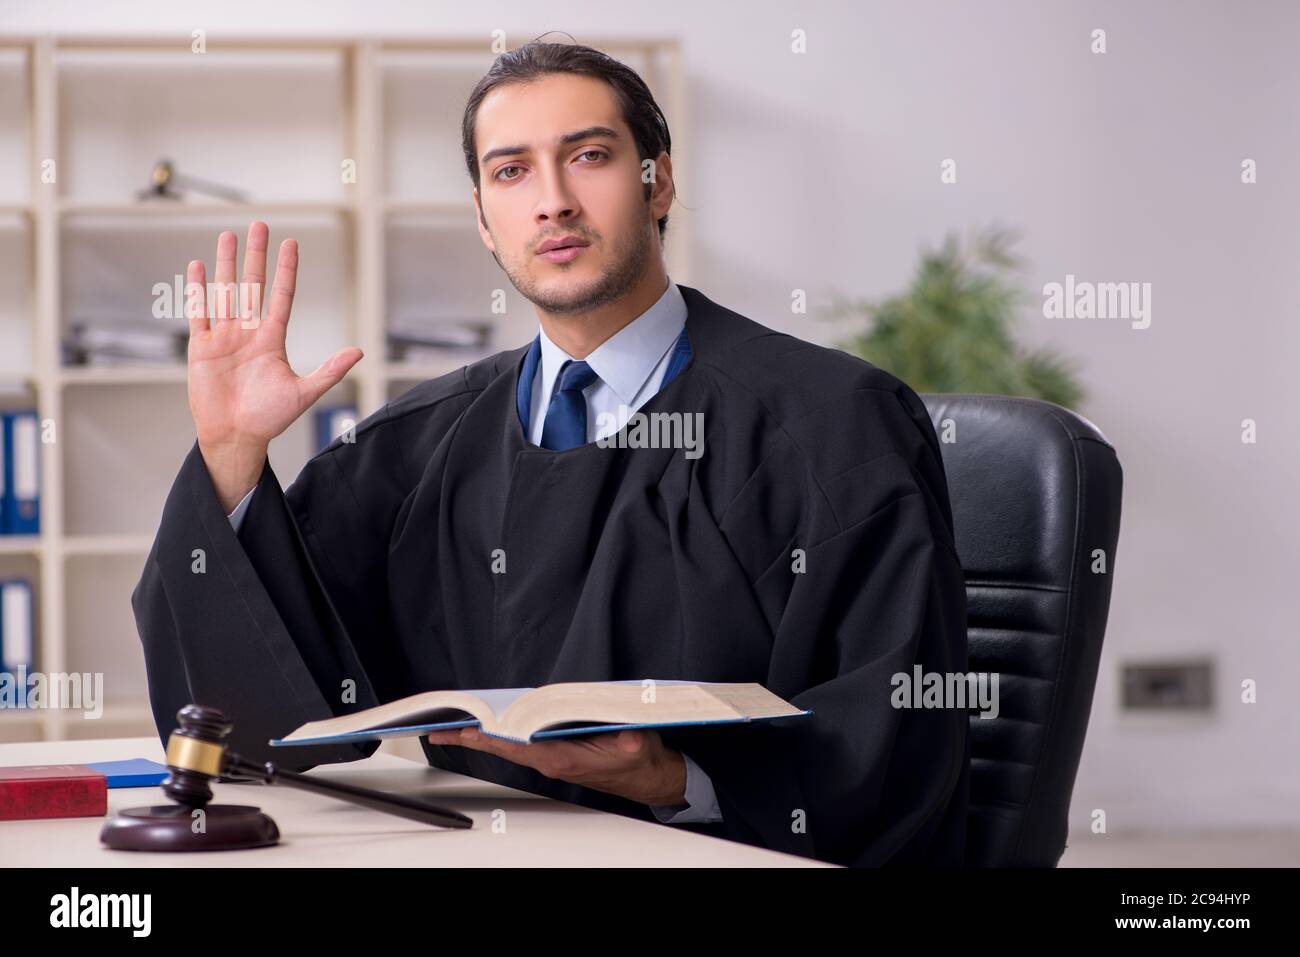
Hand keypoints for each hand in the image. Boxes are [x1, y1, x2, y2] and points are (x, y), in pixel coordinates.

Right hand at [186, 222, 362, 510]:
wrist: (235, 437)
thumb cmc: (269, 419)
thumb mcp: (304, 393)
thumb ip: (329, 371)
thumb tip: (359, 352)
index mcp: (272, 340)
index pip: (282, 296)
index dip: (287, 270)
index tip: (291, 244)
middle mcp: (248, 333)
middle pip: (252, 285)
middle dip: (256, 255)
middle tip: (259, 225)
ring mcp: (224, 338)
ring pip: (225, 292)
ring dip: (226, 264)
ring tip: (228, 235)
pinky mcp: (201, 348)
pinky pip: (199, 312)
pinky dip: (198, 290)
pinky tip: (199, 267)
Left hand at [426, 727, 688, 807]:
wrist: (648, 776)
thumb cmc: (639, 760)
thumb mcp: (638, 746)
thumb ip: (630, 742)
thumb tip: (627, 738)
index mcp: (563, 758)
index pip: (518, 744)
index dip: (491, 736)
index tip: (465, 729)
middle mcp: (552, 760)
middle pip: (504, 746)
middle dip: (473, 737)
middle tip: (440, 729)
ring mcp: (552, 758)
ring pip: (510, 745)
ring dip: (483, 735)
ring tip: (453, 726)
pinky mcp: (556, 754)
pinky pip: (521, 744)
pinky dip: (502, 734)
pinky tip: (488, 726)